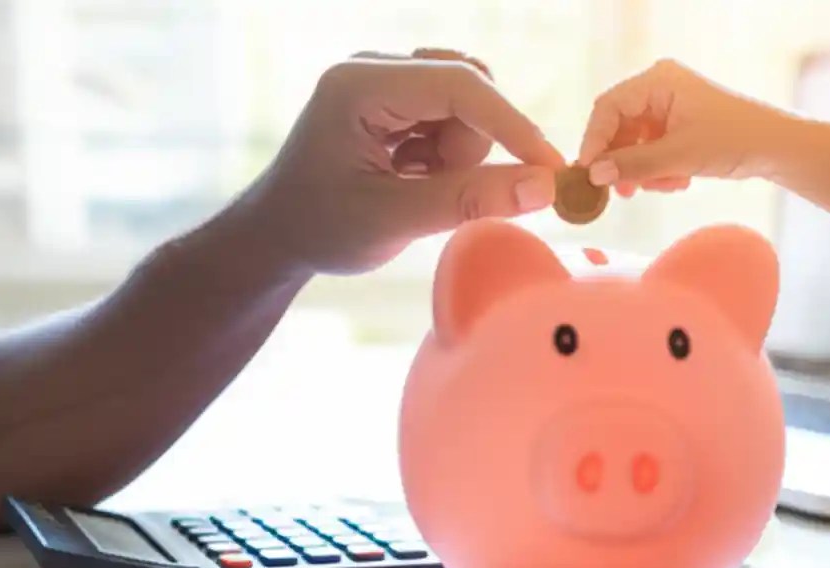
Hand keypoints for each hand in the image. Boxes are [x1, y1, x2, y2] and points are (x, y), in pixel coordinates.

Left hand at [226, 48, 564, 277]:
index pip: (461, 86)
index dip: (514, 126)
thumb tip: (544, 187)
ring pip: (467, 109)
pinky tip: (411, 178)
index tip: (550, 170)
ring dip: (457, 157)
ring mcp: (385, 80)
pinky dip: (446, 156)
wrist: (278, 235)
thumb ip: (470, 200)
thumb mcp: (396, 219)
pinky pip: (453, 119)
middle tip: (432, 192)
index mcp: (361, 85)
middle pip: (470, 93)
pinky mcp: (396, 98)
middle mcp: (374, 68)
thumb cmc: (322, 227)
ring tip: (414, 188)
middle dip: (467, 150)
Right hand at [578, 59, 787, 197]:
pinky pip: (652, 149)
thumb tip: (594, 174)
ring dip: (644, 170)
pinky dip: (659, 169)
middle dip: (622, 161)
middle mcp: (660, 88)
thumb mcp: (678, 156)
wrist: (776, 148)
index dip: (595, 140)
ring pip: (635, 143)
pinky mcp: (678, 126)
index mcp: (658, 80)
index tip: (590, 172)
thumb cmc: (733, 141)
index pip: (609, 107)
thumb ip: (634, 165)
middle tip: (624, 191)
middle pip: (619, 126)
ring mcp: (669, 107)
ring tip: (665, 186)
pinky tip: (678, 182)